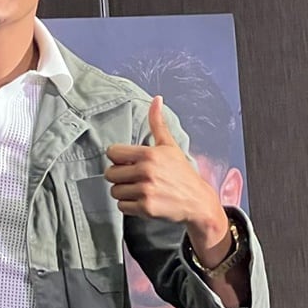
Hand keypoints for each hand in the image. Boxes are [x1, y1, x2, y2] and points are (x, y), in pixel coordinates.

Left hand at [105, 96, 226, 242]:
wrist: (198, 201)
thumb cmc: (182, 173)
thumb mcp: (170, 146)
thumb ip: (158, 123)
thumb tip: (156, 99)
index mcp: (149, 154)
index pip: (112, 153)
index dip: (119, 158)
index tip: (128, 162)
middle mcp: (146, 171)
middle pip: (110, 173)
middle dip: (120, 176)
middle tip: (134, 178)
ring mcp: (146, 190)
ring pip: (115, 191)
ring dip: (124, 192)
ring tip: (139, 189)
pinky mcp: (146, 208)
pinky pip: (122, 206)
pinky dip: (129, 206)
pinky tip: (142, 200)